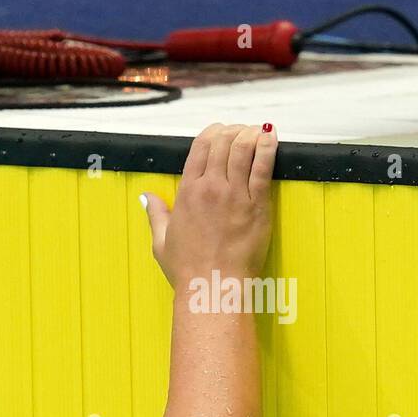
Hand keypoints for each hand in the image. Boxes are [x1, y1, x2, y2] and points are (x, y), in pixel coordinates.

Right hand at [142, 123, 276, 287]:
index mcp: (187, 193)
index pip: (200, 147)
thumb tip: (146, 197)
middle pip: (223, 142)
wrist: (213, 286)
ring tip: (257, 132)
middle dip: (233, 130)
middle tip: (241, 132)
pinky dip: (267, 148)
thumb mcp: (161, 241)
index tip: (220, 132)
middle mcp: (210, 188)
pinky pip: (263, 167)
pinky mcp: (257, 204)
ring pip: (244, 148)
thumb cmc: (188, 269)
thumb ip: (156, 214)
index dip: (212, 132)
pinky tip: (270, 138)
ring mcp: (234, 194)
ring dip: (251, 134)